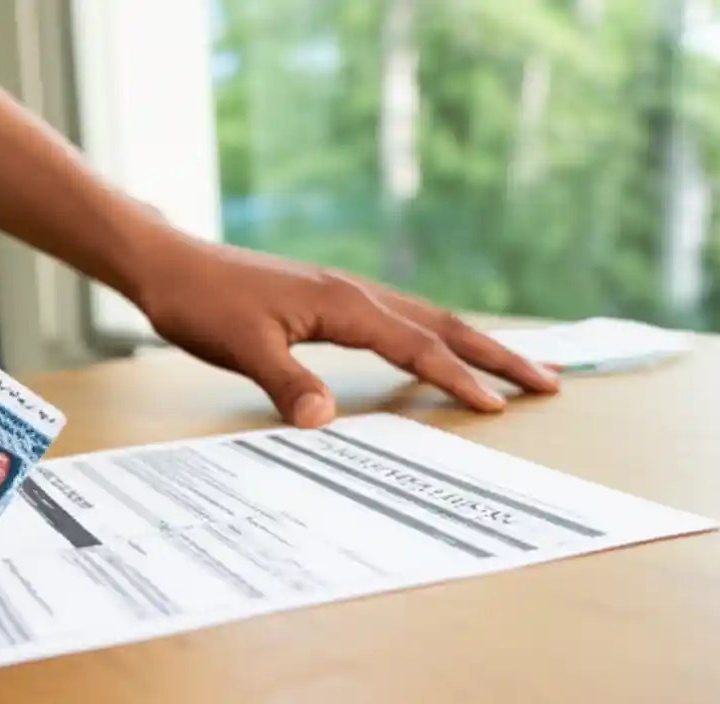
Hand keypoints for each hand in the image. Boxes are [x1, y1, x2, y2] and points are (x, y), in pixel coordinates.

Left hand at [136, 236, 558, 427]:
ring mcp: (345, 293)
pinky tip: (436, 349)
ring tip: (515, 365)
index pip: (418, 346)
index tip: (499, 406)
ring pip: (427, 318)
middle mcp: (355, 293)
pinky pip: (401, 319)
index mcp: (344, 304)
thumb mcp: (241, 346)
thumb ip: (288, 382)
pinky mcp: (331, 300)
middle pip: (443, 324)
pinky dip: (435, 337)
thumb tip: (324, 422)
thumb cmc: (203, 303)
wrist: (170, 266)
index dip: (459, 378)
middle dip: (498, 355)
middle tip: (549, 381)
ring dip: (473, 343)